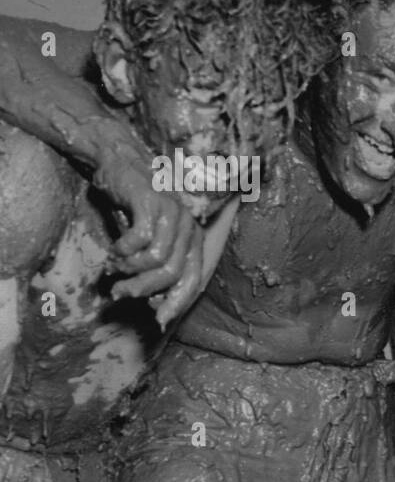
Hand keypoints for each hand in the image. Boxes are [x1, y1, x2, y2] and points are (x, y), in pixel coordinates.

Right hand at [96, 137, 205, 326]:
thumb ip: (152, 269)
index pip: (193, 280)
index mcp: (193, 239)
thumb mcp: (147, 241)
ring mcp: (173, 214)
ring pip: (157, 260)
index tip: (157, 319)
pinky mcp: (152, 203)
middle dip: (143, 289)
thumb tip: (151, 306)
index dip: (177, 302)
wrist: (119, 162)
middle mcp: (189, 227)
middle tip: (118, 292)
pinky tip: (114, 247)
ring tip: (114, 267)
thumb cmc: (133, 207)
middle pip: (173, 273)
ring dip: (130, 270)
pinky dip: (122, 250)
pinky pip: (139, 241)